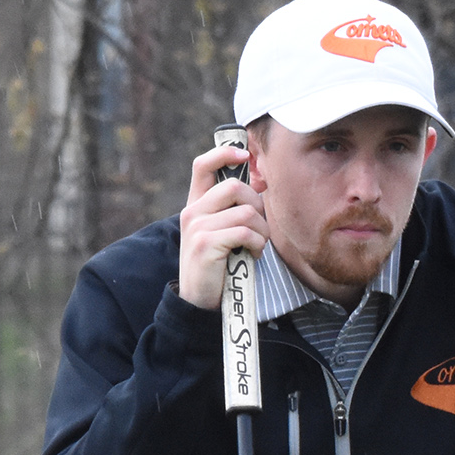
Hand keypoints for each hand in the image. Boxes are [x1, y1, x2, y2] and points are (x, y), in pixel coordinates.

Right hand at [177, 143, 268, 309]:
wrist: (199, 301)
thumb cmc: (219, 265)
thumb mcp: (221, 232)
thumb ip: (232, 209)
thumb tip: (261, 184)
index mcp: (195, 204)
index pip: (203, 164)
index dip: (224, 153)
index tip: (245, 154)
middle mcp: (192, 212)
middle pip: (236, 186)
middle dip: (258, 206)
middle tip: (259, 228)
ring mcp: (197, 227)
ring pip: (247, 212)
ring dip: (262, 231)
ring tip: (257, 246)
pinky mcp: (206, 245)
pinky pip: (245, 232)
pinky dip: (258, 244)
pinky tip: (253, 255)